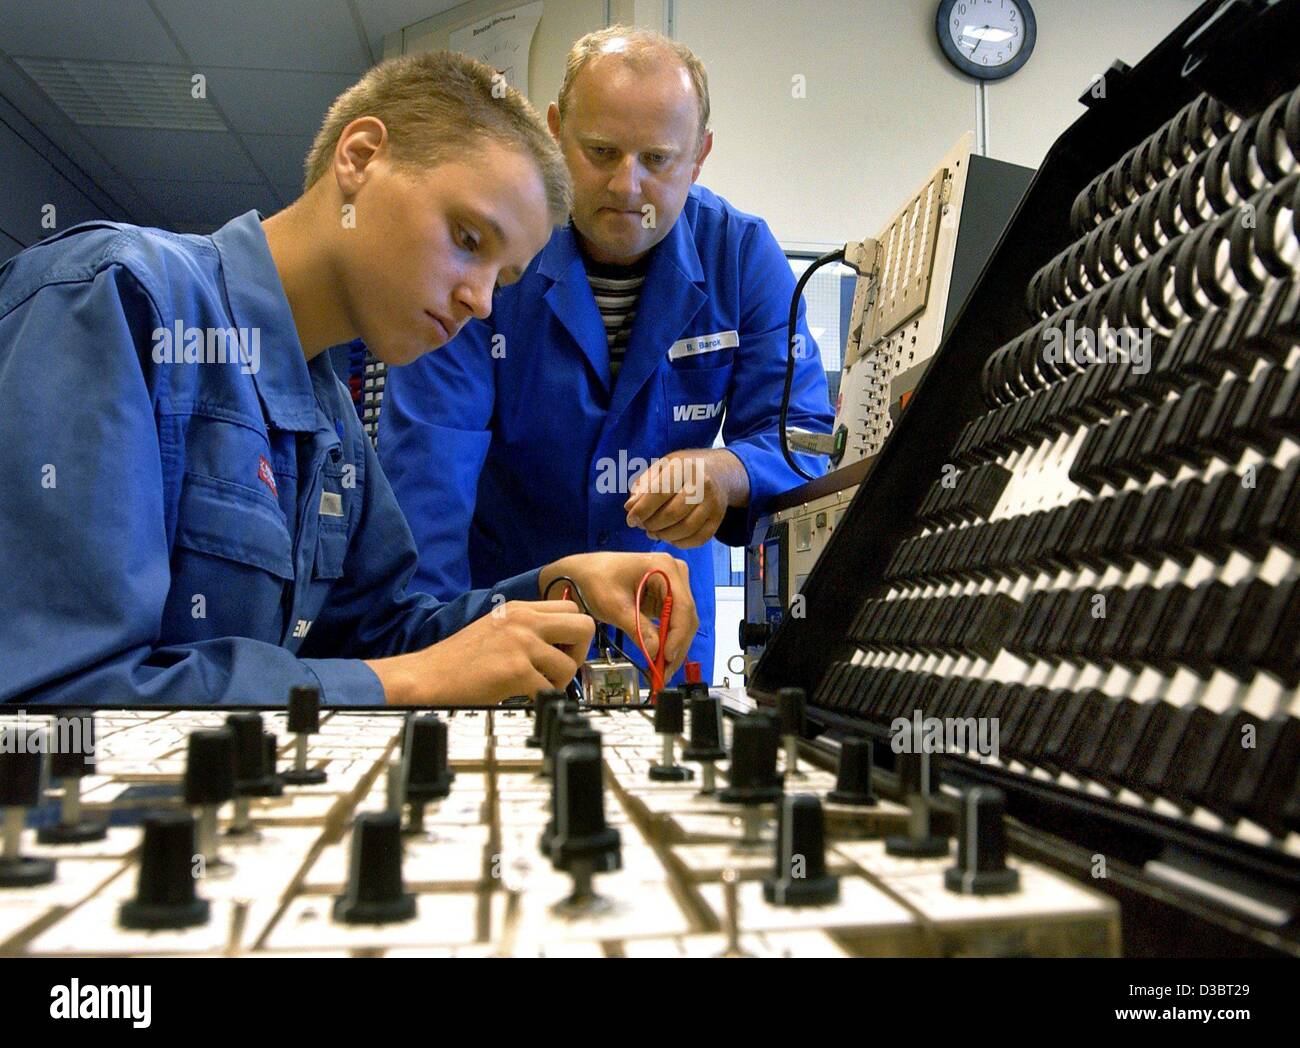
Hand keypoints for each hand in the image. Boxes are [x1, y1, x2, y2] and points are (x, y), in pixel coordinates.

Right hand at [364, 600, 593, 704]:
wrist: (426, 677)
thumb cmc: (457, 659)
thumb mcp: (496, 628)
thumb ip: (527, 628)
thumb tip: (560, 641)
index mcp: (519, 608)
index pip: (572, 610)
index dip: (574, 635)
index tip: (563, 651)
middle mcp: (523, 620)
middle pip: (584, 627)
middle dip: (578, 653)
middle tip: (559, 669)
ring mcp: (520, 644)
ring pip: (569, 665)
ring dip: (558, 682)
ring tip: (534, 686)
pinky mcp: (516, 671)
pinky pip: (550, 689)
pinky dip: (540, 698)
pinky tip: (521, 696)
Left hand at [540, 552, 697, 679]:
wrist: (582, 574)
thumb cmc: (594, 580)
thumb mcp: (614, 605)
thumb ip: (637, 628)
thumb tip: (655, 653)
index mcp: (664, 567)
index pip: (682, 606)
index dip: (678, 635)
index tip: (667, 657)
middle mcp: (674, 574)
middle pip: (686, 617)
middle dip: (676, 647)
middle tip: (663, 673)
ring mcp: (672, 586)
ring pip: (682, 623)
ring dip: (673, 648)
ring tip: (659, 670)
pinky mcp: (666, 598)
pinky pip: (673, 623)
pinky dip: (666, 641)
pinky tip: (658, 658)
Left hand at [622, 448, 749, 547]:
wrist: (719, 471)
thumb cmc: (682, 470)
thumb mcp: (661, 467)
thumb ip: (643, 486)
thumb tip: (630, 507)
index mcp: (684, 467)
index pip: (659, 492)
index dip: (642, 510)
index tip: (631, 520)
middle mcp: (702, 484)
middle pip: (672, 513)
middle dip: (652, 525)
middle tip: (643, 526)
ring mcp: (713, 503)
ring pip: (686, 529)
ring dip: (665, 536)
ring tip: (654, 532)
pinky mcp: (718, 518)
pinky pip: (699, 539)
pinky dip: (680, 543)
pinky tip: (670, 537)